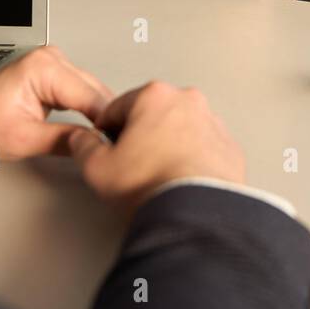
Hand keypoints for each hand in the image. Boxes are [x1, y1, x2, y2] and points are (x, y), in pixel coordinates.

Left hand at [0, 46, 112, 159]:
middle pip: (95, 92)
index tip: (115, 144)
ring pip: (94, 91)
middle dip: (105, 118)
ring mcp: (55, 63)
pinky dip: (91, 109)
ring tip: (104, 139)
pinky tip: (95, 126)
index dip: (105, 123)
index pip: (89, 97)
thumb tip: (94, 143)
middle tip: (112, 147)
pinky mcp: (56, 72)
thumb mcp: (24, 139)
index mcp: (43, 68)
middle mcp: (52, 59)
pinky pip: (83, 90)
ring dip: (101, 114)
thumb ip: (64, 140)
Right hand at [67, 80, 244, 212]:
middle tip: (132, 165)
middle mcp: (188, 102)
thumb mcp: (97, 167)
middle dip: (140, 136)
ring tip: (157, 176)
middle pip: (151, 115)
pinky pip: (202, 148)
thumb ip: (83, 145)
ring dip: (167, 145)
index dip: (106, 131)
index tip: (106, 148)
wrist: (195, 213)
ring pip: (180, 129)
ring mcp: (213, 123)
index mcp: (154, 95)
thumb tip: (81, 140)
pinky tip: (180, 180)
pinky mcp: (229, 147)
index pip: (117, 107)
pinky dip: (192, 159)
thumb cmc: (153, 185)